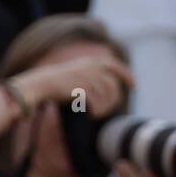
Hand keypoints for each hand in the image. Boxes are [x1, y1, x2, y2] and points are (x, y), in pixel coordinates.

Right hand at [9, 55, 133, 116]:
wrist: (42, 83)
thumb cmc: (57, 82)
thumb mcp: (77, 73)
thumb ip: (92, 76)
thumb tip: (108, 88)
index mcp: (92, 62)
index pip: (116, 67)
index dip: (127, 76)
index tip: (133, 85)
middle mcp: (93, 68)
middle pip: (113, 86)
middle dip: (113, 100)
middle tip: (105, 110)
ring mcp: (88, 78)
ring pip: (107, 96)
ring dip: (104, 108)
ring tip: (95, 114)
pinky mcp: (83, 89)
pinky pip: (97, 103)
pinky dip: (96, 111)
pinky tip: (90, 115)